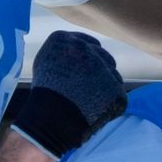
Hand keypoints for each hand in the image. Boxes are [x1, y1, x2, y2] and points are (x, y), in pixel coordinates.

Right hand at [10, 31, 126, 158]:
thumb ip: (63, 52)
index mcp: (67, 40)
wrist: (51, 120)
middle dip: (99, 70)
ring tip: (88, 101)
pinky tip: (95, 111)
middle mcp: (87, 49)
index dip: (88, 58)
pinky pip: (117, 95)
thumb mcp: (45, 63)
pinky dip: (109, 103)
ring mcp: (104, 68)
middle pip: (104, 57)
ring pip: (112, 75)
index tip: (84, 71)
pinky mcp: (116, 89)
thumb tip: (77, 50)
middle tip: (87, 88)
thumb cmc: (44, 95)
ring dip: (105, 86)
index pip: (89, 44)